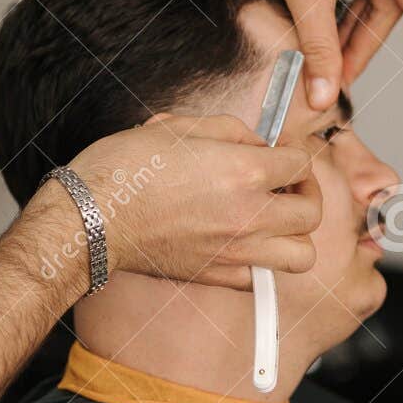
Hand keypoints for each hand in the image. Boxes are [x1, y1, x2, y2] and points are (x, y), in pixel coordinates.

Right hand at [37, 114, 320, 291]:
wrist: (91, 218)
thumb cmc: (125, 168)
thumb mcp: (176, 126)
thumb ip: (229, 130)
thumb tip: (257, 141)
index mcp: (244, 172)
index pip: (301, 164)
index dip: (293, 153)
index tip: (280, 152)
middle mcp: (249, 216)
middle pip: (312, 213)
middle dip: (304, 193)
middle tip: (284, 185)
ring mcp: (236, 252)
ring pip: (301, 255)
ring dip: (294, 235)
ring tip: (273, 220)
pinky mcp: (217, 276)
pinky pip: (261, 276)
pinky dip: (260, 261)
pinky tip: (240, 242)